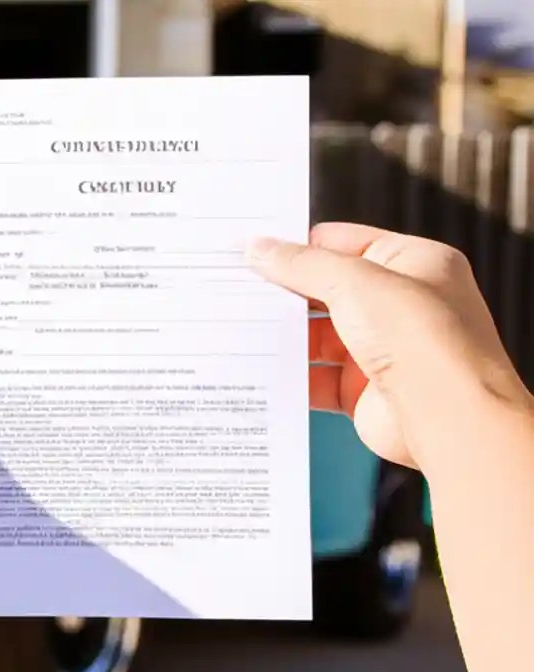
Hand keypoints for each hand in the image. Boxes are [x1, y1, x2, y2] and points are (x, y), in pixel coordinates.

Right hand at [246, 222, 526, 468]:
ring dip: (283, 336)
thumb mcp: (355, 282)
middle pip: (325, 291)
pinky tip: (259, 370)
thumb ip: (301, 264)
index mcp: (413, 264)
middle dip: (284, 293)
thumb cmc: (424, 339)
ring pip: (317, 337)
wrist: (448, 417)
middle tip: (234, 288)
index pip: (344, 243)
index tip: (251, 248)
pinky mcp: (363, 392)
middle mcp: (401, 306)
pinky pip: (316, 380)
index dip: (297, 245)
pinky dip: (290, 377)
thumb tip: (259, 248)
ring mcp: (383, 350)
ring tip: (238, 328)